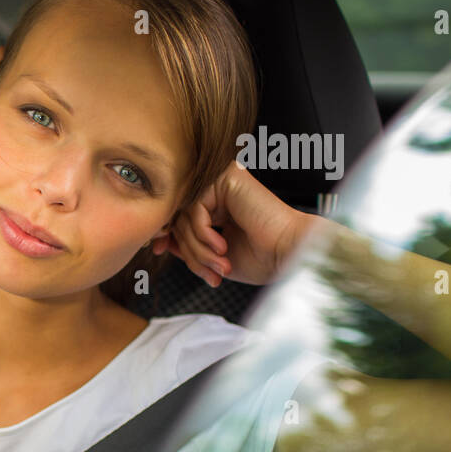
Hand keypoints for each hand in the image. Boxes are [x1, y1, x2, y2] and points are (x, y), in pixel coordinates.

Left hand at [151, 159, 314, 287]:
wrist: (290, 254)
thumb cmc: (262, 258)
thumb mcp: (213, 256)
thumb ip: (189, 246)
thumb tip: (162, 241)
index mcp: (219, 207)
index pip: (180, 217)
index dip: (168, 234)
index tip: (160, 251)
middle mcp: (220, 191)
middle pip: (181, 219)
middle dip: (191, 251)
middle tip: (210, 273)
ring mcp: (223, 182)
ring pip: (186, 216)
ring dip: (199, 248)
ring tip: (219, 263)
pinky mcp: (227, 178)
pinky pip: (196, 208)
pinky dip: (203, 233)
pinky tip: (221, 245)